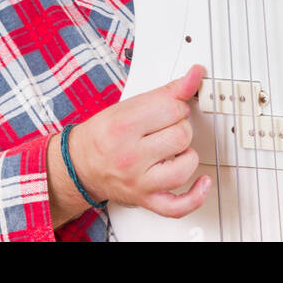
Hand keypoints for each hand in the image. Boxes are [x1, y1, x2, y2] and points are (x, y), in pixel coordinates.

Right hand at [66, 63, 210, 218]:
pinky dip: (196, 196)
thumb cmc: (104, 134)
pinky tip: (202, 182)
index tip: (170, 107)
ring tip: (175, 149)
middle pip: (181, 136)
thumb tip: (194, 75)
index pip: (172, 108)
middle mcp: (130, 156)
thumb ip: (166, 92)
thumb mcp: (129, 105)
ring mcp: (139, 181)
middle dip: (180, 126)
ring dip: (187, 154)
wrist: (81, 165)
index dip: (177, 105)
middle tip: (167, 127)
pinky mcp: (146, 200)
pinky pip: (178, 207)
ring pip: (184, 167)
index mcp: (124, 125)